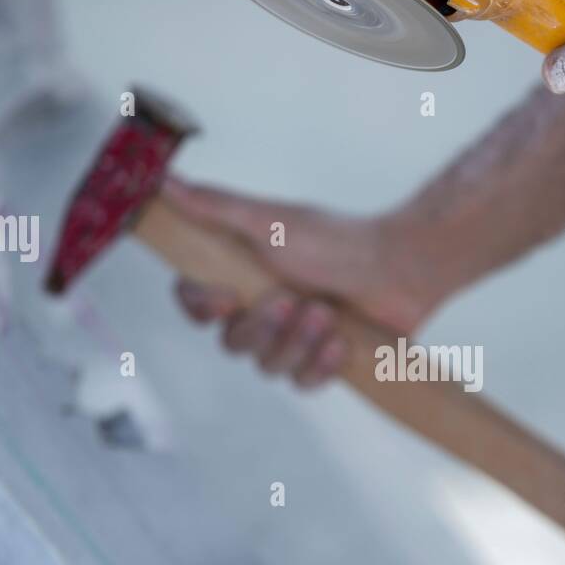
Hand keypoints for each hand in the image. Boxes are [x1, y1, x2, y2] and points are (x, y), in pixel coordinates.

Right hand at [164, 179, 440, 388]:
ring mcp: (293, 339)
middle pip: (231, 344)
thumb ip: (214, 207)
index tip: (225, 298)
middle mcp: (263, 310)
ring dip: (298, 341)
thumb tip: (163, 181)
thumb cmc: (336, 240)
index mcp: (243, 276)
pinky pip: (301, 383)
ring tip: (328, 312)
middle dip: (262, 327)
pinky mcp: (322, 363)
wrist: (401, 267)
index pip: (195, 304)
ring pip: (267, 366)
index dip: (202, 308)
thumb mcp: (269, 221)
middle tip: (292, 301)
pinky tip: (341, 342)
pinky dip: (321, 365)